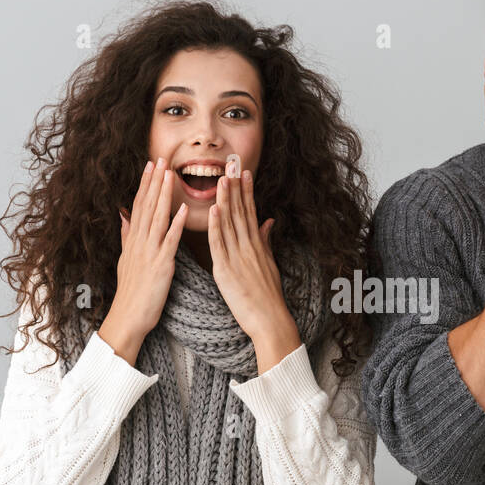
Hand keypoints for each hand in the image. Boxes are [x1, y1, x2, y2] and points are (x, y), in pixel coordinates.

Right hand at [105, 157, 189, 340]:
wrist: (128, 318)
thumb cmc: (131, 292)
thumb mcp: (124, 260)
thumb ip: (125, 236)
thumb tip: (121, 216)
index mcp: (133, 240)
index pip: (138, 206)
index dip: (145, 184)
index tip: (151, 165)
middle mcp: (139, 242)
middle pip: (146, 206)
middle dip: (154, 182)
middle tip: (161, 158)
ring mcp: (149, 252)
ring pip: (157, 218)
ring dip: (164, 195)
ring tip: (171, 174)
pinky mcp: (161, 265)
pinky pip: (169, 241)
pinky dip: (176, 224)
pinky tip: (183, 209)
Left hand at [208, 169, 301, 370]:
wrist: (271, 320)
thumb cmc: (269, 297)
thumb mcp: (270, 264)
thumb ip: (266, 241)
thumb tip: (268, 223)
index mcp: (257, 246)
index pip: (250, 212)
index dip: (247, 191)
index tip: (244, 172)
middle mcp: (249, 248)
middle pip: (241, 212)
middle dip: (236, 187)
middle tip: (231, 164)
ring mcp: (238, 258)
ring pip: (230, 224)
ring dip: (225, 200)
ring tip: (221, 178)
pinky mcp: (227, 270)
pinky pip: (220, 244)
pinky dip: (216, 226)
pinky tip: (214, 210)